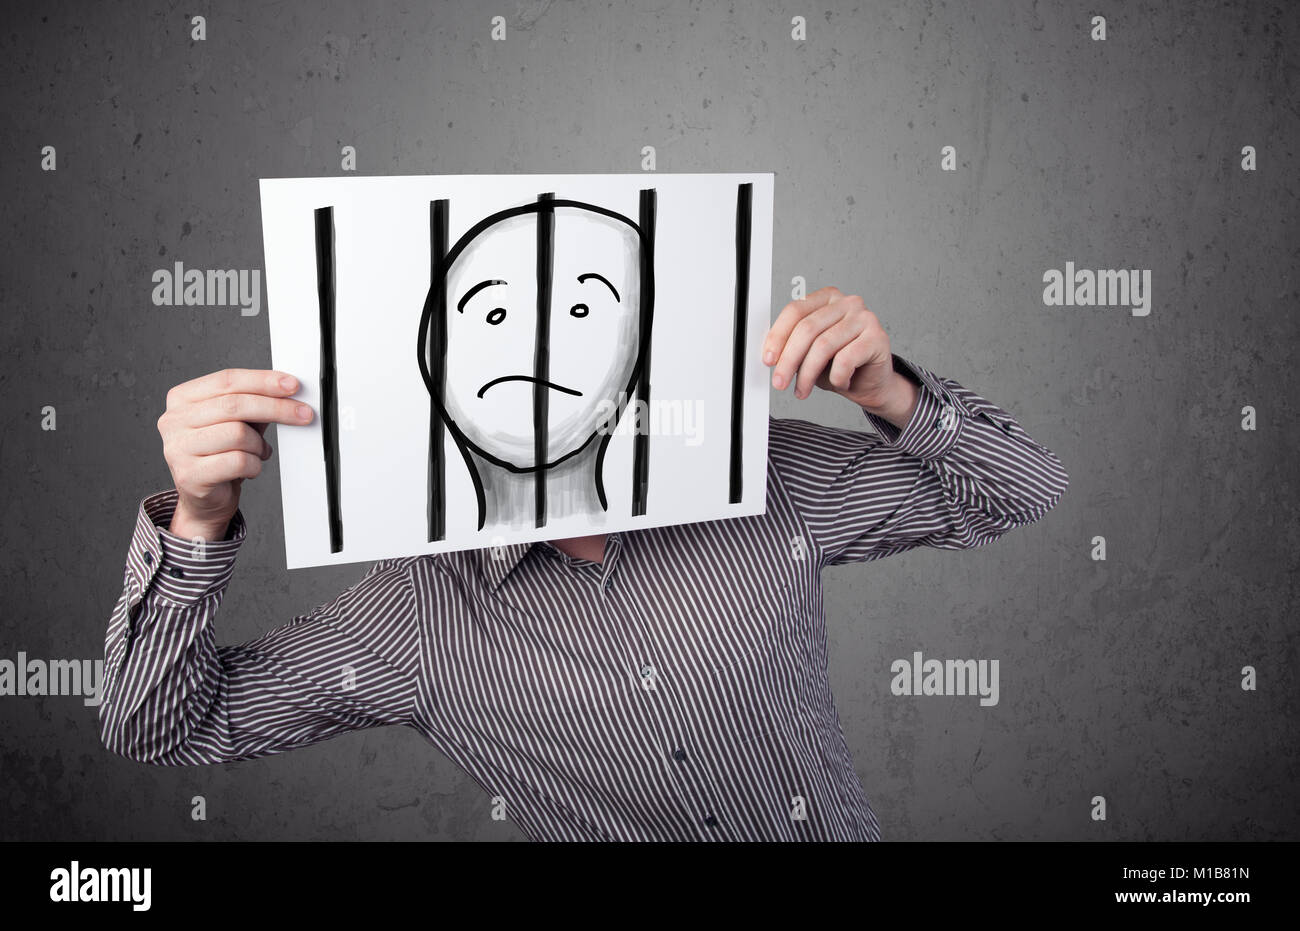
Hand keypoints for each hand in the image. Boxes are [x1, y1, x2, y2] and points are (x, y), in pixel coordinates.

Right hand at [157, 368, 312, 541]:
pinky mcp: (189, 475)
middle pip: (234, 405)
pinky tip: (250, 468)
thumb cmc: (220, 455)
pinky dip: (254, 465)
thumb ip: (254, 403)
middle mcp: (174, 420)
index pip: (227, 380)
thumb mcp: (236, 422)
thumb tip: (287, 391)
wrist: (204, 499)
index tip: (292, 385)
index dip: (263, 380)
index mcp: (182, 399)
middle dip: (276, 408)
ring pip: (238, 434)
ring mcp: (178, 448)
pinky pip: (238, 462)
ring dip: (259, 445)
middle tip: (303, 414)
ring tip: (258, 452)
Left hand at [761, 286, 918, 428]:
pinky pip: (845, 360)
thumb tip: (770, 355)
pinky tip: (840, 383)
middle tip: (780, 382)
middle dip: (789, 360)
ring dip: (808, 374)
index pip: (795, 311)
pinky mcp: (877, 337)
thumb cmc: (840, 366)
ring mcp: (865, 318)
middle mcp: (847, 303)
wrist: (872, 384)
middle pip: (807, 328)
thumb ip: (792, 346)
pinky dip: (837, 378)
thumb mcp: (809, 354)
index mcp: (827, 299)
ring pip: (823, 346)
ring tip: (803, 390)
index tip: (768, 359)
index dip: (778, 337)